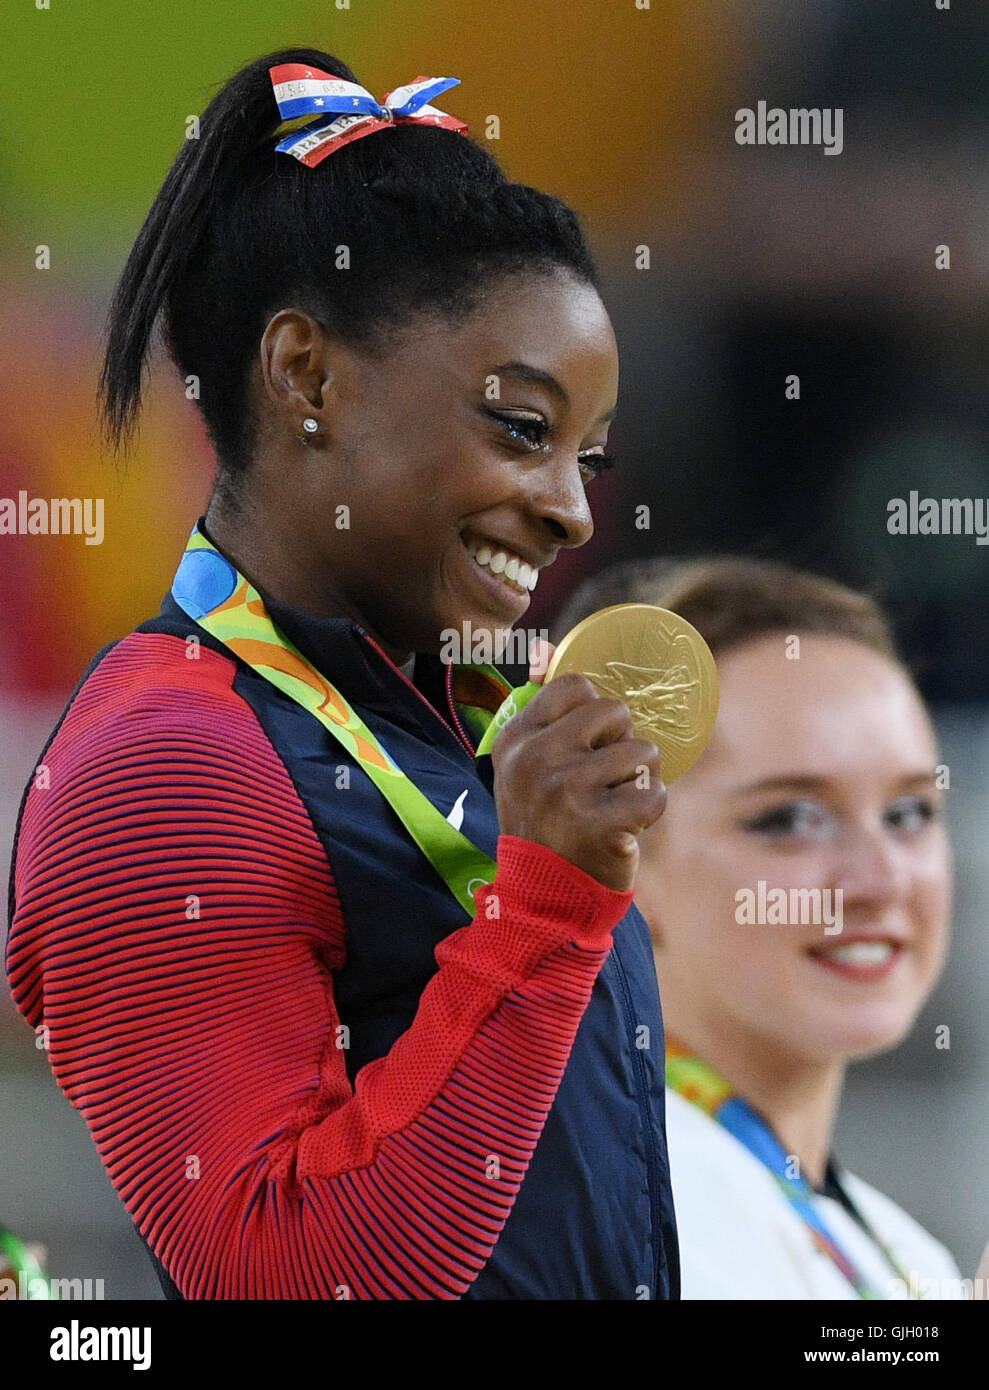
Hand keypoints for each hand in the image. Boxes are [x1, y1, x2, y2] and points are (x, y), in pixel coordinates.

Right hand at [492, 646, 666, 891]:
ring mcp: (565, 792)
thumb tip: (542, 649)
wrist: (544, 896)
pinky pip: (654, 793)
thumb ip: (540, 710)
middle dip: (622, 744)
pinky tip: (627, 826)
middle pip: (616, 712)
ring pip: (643, 752)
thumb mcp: (525, 764)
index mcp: (517, 738)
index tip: (588, 744)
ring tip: (614, 804)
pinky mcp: (598, 825)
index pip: (574, 685)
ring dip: (640, 780)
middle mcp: (535, 759)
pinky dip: (650, 810)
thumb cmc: (545, 820)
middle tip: (603, 780)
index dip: (595, 713)